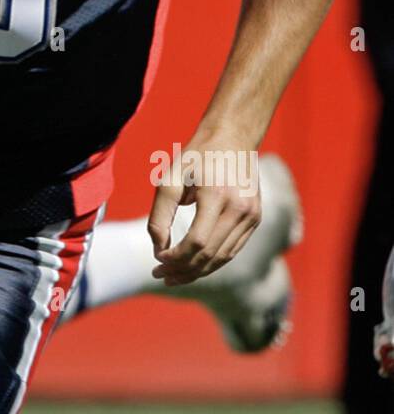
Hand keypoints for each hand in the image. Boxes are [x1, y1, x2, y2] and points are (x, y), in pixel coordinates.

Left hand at [147, 136, 261, 285]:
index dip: (175, 257)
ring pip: (223, 258)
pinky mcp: (256, 219)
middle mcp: (240, 208)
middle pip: (210, 255)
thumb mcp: (170, 178)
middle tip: (159, 275)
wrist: (233, 137)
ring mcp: (252, 215)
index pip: (197, 242)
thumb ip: (160, 215)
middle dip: (182, 270)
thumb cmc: (196, 156)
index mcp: (217, 195)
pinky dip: (212, 262)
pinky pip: (232, 249)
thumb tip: (159, 249)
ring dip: (197, 272)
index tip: (156, 260)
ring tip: (173, 277)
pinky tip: (193, 264)